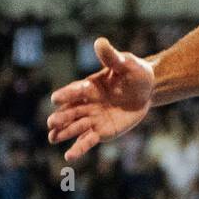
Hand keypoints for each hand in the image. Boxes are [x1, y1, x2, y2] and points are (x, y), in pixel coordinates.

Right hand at [48, 37, 154, 161]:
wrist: (147, 90)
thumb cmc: (134, 73)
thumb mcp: (126, 64)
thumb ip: (111, 57)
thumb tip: (100, 41)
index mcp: (89, 86)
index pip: (75, 90)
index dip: (67, 94)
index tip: (56, 98)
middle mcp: (86, 103)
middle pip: (71, 111)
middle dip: (61, 116)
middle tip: (52, 122)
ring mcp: (92, 118)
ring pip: (75, 127)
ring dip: (64, 133)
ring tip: (52, 139)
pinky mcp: (101, 132)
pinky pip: (87, 140)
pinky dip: (78, 148)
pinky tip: (68, 156)